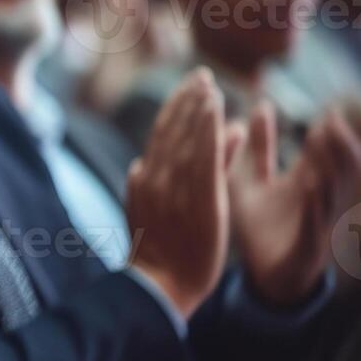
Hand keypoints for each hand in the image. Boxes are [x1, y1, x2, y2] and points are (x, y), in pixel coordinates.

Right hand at [125, 69, 228, 319]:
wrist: (161, 284)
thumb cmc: (167, 252)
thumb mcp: (165, 206)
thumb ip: (180, 177)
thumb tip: (191, 154)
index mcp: (145, 179)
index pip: (161, 136)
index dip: (176, 108)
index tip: (190, 87)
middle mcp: (156, 178)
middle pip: (172, 131)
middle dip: (186, 100)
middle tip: (201, 75)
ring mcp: (174, 187)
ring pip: (186, 138)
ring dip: (197, 107)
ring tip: (207, 84)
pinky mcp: (198, 198)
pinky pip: (203, 156)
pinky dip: (208, 129)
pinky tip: (215, 109)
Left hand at [230, 104, 360, 306]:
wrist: (258, 274)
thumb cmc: (259, 225)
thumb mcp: (253, 178)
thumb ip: (260, 145)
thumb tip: (262, 104)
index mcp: (306, 180)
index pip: (326, 148)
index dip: (333, 126)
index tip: (336, 101)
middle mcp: (317, 198)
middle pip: (341, 167)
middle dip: (343, 143)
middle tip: (334, 118)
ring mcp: (315, 222)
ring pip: (334, 191)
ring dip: (332, 167)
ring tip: (324, 142)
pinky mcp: (306, 246)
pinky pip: (315, 225)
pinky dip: (315, 206)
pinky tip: (310, 187)